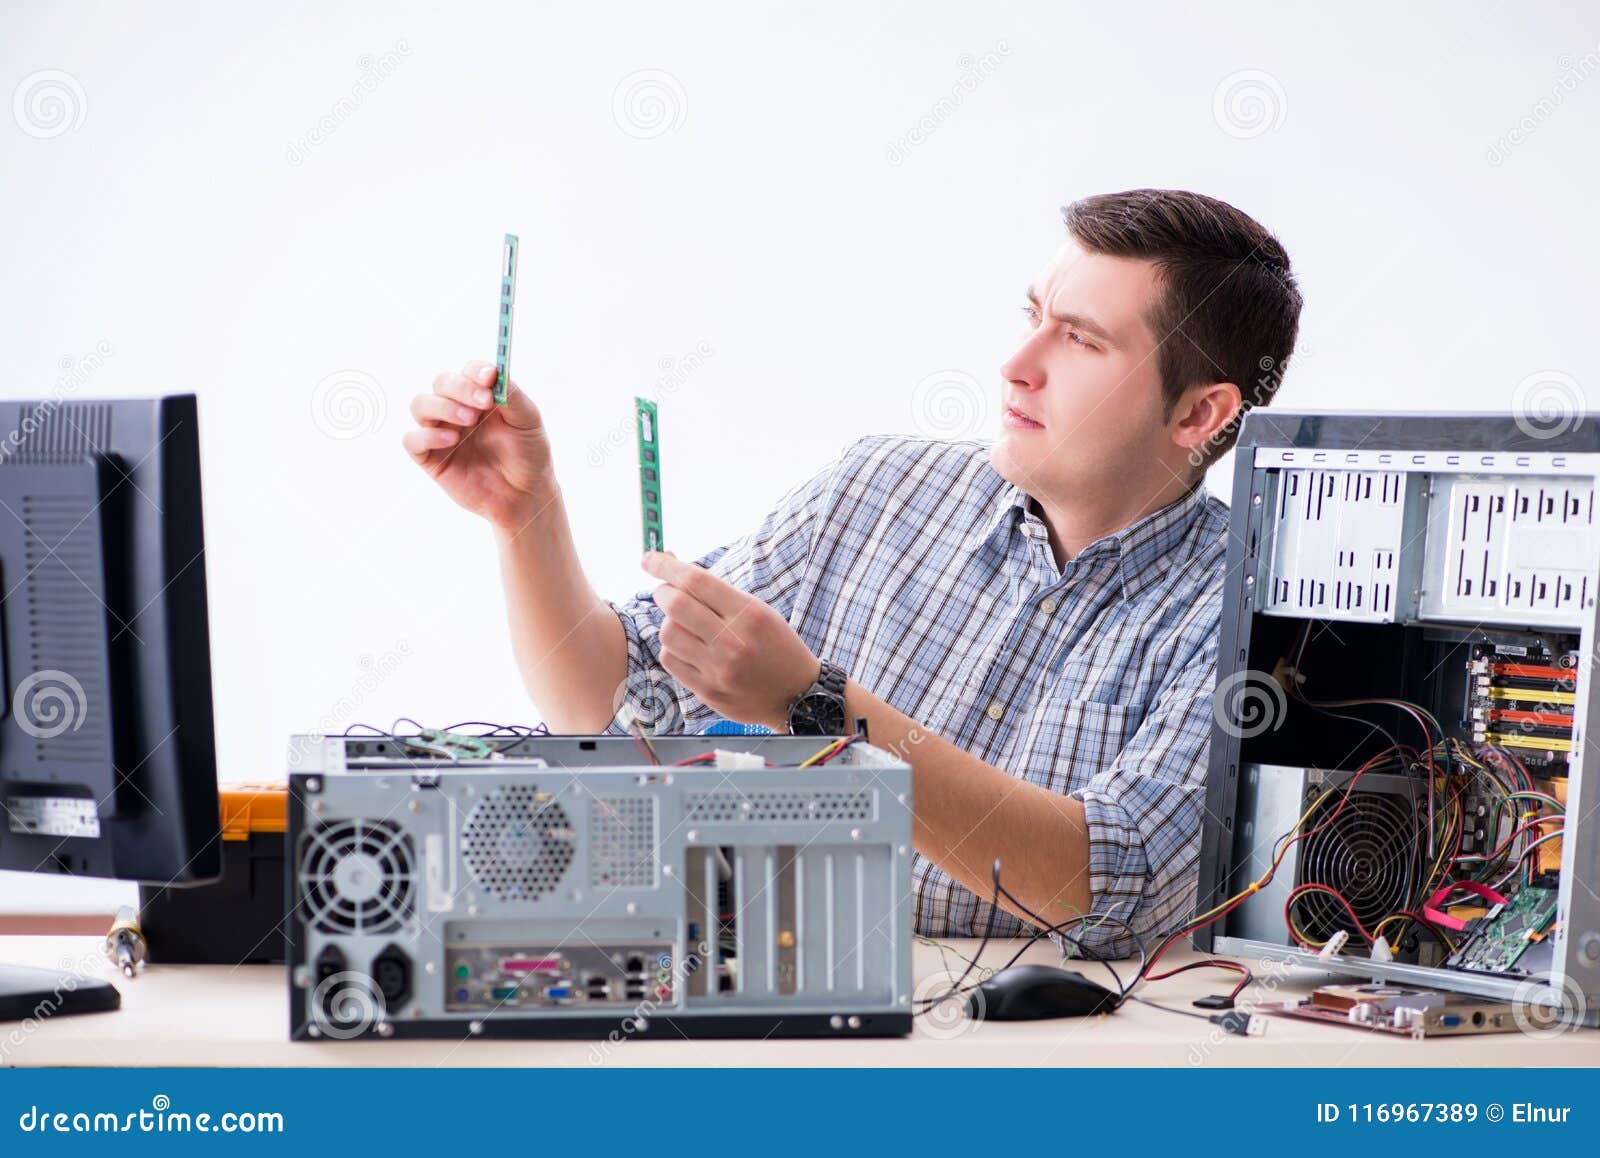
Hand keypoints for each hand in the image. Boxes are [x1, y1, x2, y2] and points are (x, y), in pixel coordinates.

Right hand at [403, 360, 557, 529]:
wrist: (526, 495)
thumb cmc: (529, 455)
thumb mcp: (529, 421)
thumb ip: (512, 396)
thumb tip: (495, 371)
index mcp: (481, 396)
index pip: (468, 371)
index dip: (475, 371)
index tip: (490, 377)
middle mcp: (458, 409)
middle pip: (441, 382)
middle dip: (460, 388)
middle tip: (483, 403)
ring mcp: (442, 432)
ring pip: (420, 405)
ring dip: (442, 407)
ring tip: (469, 421)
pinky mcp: (431, 457)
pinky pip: (412, 439)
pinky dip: (427, 435)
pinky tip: (451, 440)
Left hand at [642, 551, 820, 729]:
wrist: (796, 695)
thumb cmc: (774, 645)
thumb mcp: (758, 610)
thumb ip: (717, 592)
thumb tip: (671, 563)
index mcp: (750, 614)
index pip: (696, 581)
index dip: (666, 566)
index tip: (649, 559)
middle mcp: (733, 641)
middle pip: (676, 605)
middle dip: (662, 592)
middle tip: (666, 592)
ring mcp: (719, 669)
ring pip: (668, 633)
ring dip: (668, 623)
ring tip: (685, 625)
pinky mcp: (708, 690)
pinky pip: (671, 660)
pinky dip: (672, 648)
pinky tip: (688, 648)